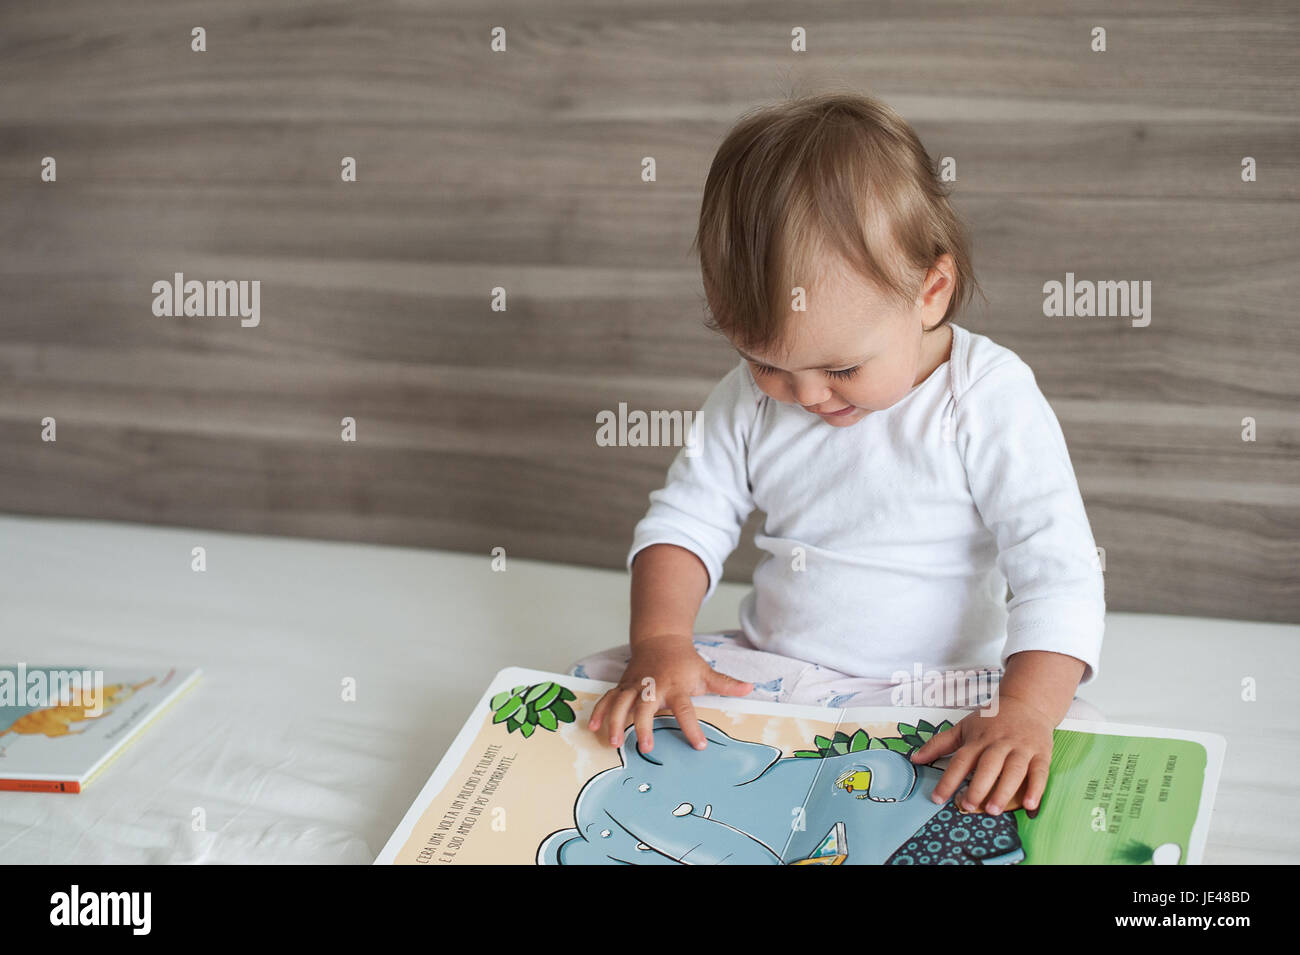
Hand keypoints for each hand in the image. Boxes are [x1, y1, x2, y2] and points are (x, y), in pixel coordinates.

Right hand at [586, 634, 752, 752]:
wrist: (660, 639)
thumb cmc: (685, 661)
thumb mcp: (706, 671)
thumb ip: (726, 684)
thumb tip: (751, 688)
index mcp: (676, 686)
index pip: (685, 709)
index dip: (692, 727)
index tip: (698, 746)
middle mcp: (653, 686)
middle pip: (646, 706)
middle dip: (644, 726)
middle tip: (645, 748)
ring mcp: (634, 686)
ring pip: (621, 702)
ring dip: (616, 721)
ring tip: (613, 742)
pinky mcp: (622, 686)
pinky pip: (608, 698)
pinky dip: (599, 711)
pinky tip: (593, 727)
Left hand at [908, 694, 1055, 814]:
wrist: (1027, 702)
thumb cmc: (992, 719)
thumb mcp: (963, 727)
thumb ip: (939, 743)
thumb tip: (915, 758)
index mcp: (978, 739)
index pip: (961, 760)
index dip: (948, 780)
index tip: (938, 798)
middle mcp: (999, 743)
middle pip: (988, 765)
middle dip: (977, 786)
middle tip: (967, 806)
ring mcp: (1021, 748)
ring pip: (1013, 770)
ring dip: (1003, 790)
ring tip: (992, 809)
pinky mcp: (1041, 753)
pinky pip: (1040, 772)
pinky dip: (1036, 788)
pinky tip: (1029, 804)